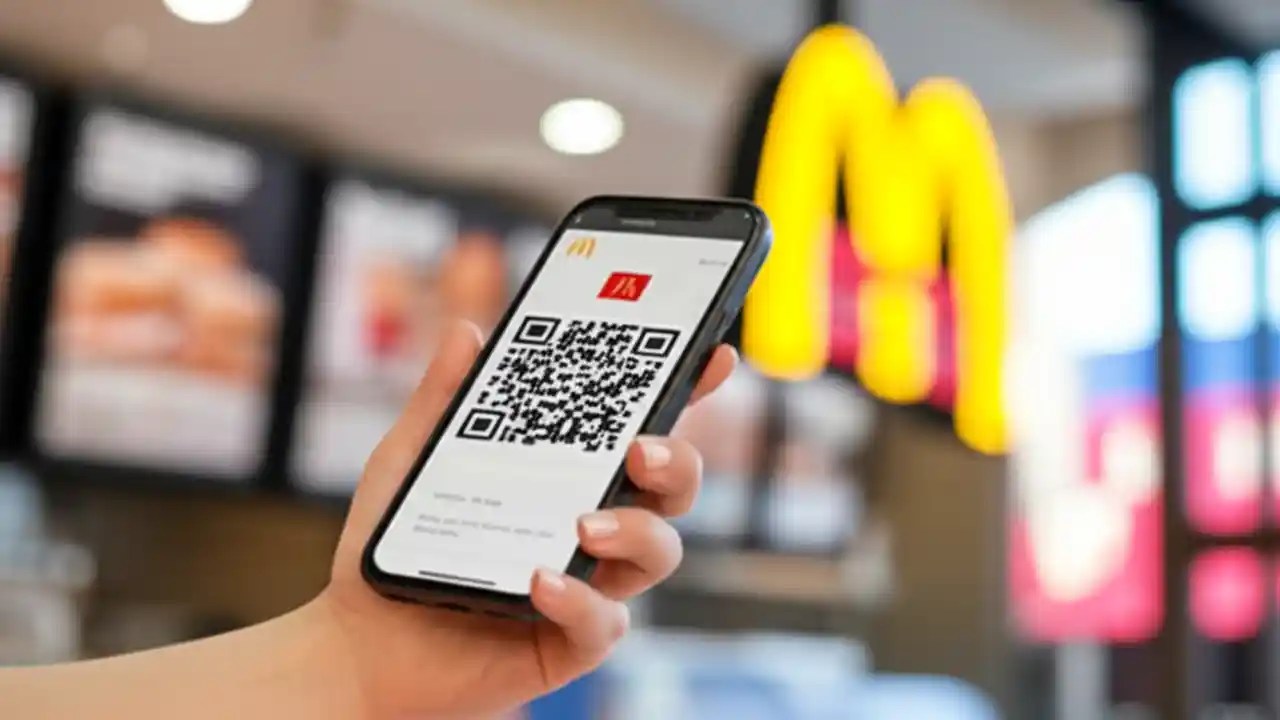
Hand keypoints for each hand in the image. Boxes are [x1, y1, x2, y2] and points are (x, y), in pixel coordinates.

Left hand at [312, 319, 737, 717]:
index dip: (687, 392)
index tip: (712, 355)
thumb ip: (442, 398)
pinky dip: (580, 601)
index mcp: (571, 472)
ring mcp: (590, 581)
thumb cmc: (398, 542)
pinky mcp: (570, 640)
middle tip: (641, 449)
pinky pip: (604, 622)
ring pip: (658, 552)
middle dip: (677, 462)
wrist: (358, 637)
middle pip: (672, 488)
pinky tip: (541, 581)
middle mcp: (595, 523)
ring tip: (585, 525)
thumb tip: (467, 331)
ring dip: (636, 532)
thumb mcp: (410, 459)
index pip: (643, 427)